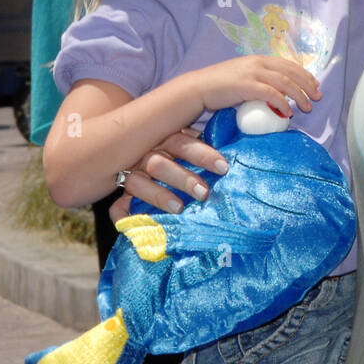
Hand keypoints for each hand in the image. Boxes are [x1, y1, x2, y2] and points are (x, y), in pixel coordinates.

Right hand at [109, 126, 227, 219]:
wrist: (126, 152)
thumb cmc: (178, 153)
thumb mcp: (191, 142)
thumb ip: (211, 143)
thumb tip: (246, 137)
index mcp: (166, 138)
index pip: (182, 141)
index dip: (202, 154)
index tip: (223, 167)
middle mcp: (146, 154)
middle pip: (160, 163)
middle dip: (182, 177)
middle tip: (204, 192)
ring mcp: (130, 175)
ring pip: (139, 182)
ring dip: (159, 195)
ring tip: (179, 208)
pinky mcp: (120, 196)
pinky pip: (118, 207)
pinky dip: (123, 216)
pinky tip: (132, 226)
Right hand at [193, 55, 320, 115]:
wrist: (198, 87)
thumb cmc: (219, 86)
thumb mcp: (243, 78)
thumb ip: (258, 81)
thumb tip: (274, 94)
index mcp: (259, 59)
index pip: (288, 65)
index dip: (304, 75)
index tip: (315, 85)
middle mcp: (258, 63)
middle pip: (291, 72)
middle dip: (308, 85)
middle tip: (317, 97)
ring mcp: (253, 73)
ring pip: (285, 83)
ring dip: (300, 96)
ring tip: (307, 107)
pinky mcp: (247, 85)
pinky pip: (271, 94)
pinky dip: (283, 103)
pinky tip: (288, 112)